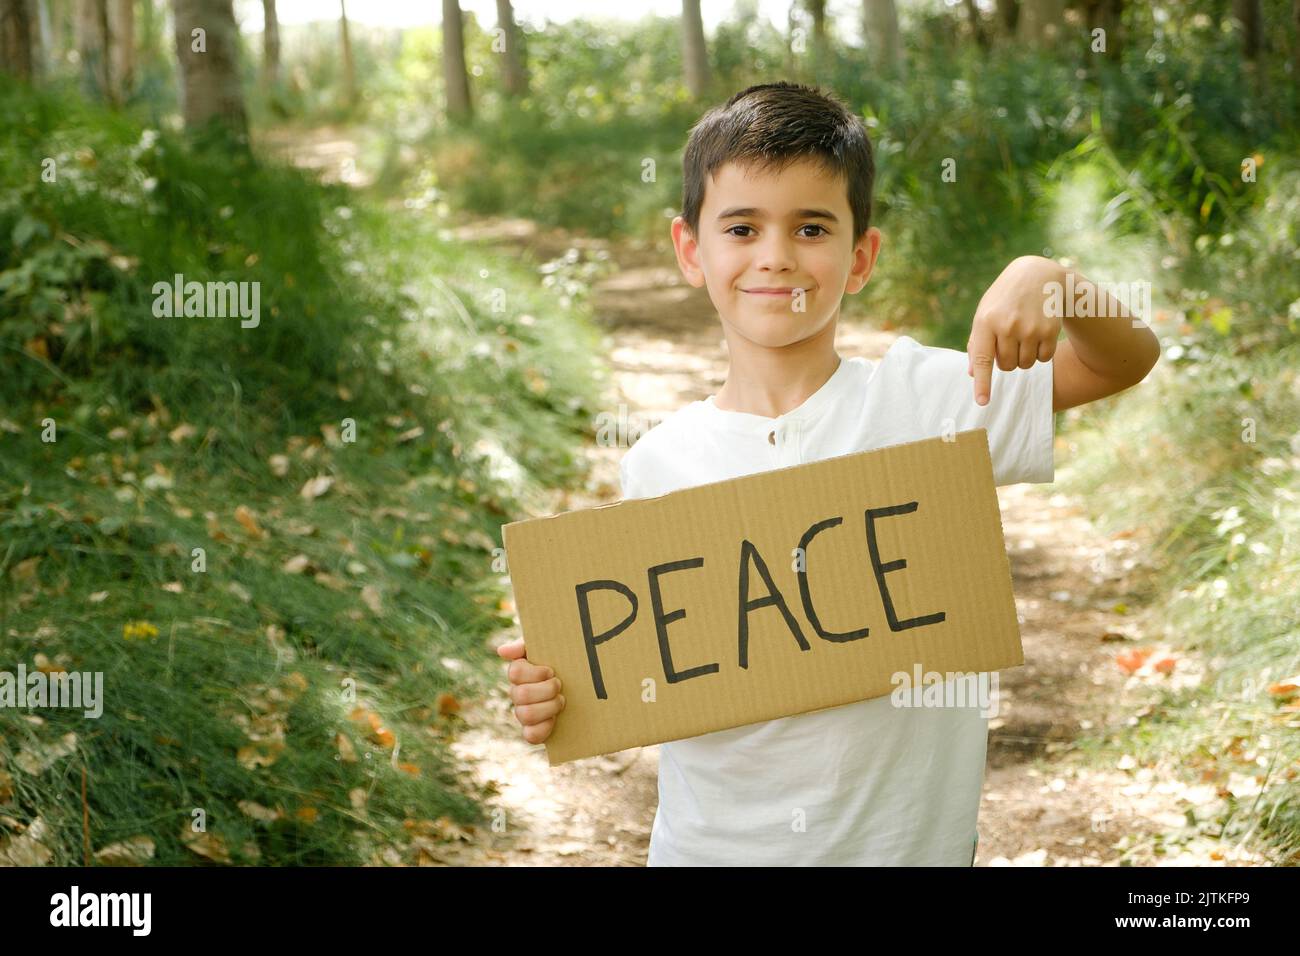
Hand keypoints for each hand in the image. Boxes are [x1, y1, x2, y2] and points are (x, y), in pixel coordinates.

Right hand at [497, 636, 564, 744]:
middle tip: (560, 685)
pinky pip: (530, 736)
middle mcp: (517, 694)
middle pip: (521, 695)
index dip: (535, 673)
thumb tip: (502, 651)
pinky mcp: (534, 731)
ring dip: (548, 707)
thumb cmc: (560, 661)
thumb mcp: (545, 648)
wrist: (583, 682)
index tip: (551, 670)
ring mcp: (523, 713)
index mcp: (518, 673)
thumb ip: (523, 646)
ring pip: (525, 715)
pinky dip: (544, 728)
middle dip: (547, 690)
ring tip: (561, 701)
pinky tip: (555, 719)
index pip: (515, 673)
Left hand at [967, 256, 1063, 405]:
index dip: (982, 383)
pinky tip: (1038, 334)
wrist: (1038, 276)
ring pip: (1025, 365)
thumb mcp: (985, 314)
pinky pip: (1043, 359)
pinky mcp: (1050, 330)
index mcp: (986, 321)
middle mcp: (1008, 326)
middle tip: (1009, 339)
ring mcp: (1030, 328)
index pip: (982, 359)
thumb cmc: (1004, 300)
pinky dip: (1040, 353)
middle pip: (1005, 366)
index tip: (982, 402)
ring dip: (1023, 358)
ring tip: (1023, 335)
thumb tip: (972, 373)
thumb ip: (977, 343)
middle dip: (1006, 360)